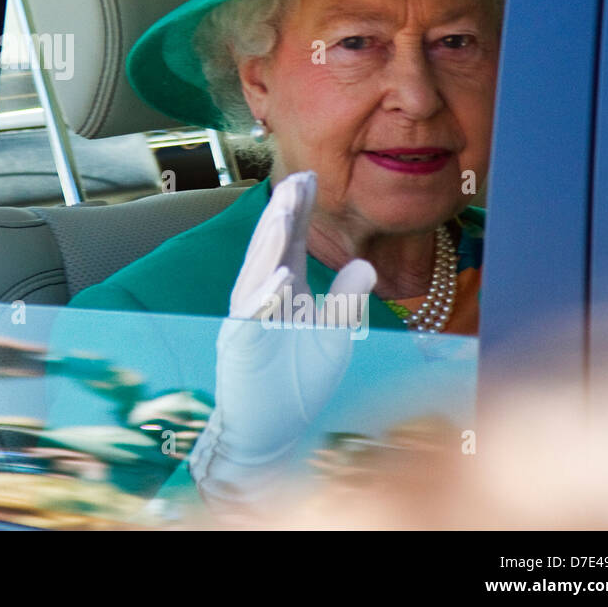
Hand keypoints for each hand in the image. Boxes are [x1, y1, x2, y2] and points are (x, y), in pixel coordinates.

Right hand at [188, 171, 375, 508]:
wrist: (270, 430)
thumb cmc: (297, 382)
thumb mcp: (332, 336)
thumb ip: (345, 300)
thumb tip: (365, 263)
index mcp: (282, 290)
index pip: (289, 241)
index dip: (298, 210)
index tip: (310, 176)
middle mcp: (261, 297)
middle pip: (271, 248)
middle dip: (282, 215)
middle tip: (296, 180)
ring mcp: (248, 320)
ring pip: (257, 274)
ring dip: (269, 245)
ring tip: (283, 214)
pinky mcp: (241, 346)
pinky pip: (252, 318)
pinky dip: (264, 298)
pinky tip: (279, 277)